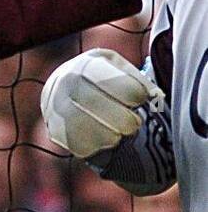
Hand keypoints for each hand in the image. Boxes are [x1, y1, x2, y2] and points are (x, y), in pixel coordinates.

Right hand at [40, 47, 161, 158]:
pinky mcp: (54, 131)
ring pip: (82, 127)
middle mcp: (63, 84)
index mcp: (84, 65)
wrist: (67, 92)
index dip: (131, 91)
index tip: (142, 99)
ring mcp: (54, 108)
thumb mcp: (121, 70)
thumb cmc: (105, 81)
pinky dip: (96, 147)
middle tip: (136, 124)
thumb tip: (157, 98)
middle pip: (92, 103)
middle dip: (121, 118)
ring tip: (120, 134)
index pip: (107, 78)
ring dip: (109, 135)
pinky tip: (105, 141)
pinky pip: (76, 145)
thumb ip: (139, 80)